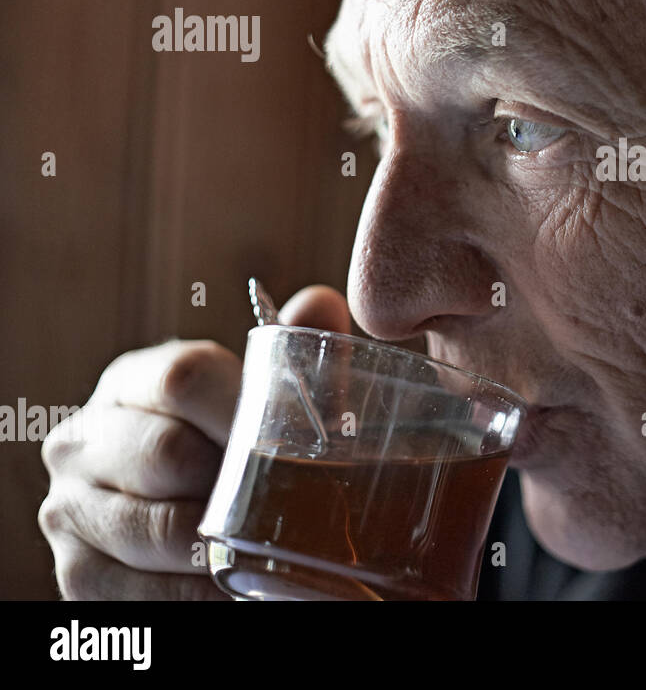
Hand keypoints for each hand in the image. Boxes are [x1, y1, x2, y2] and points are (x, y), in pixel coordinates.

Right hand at [38, 285, 350, 598]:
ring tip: (273, 547)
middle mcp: (84, 440)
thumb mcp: (259, 396)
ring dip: (224, 544)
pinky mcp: (77, 575)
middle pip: (169, 455)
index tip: (295, 436)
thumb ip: (293, 351)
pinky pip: (144, 595)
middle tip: (293, 499)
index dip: (245, 409)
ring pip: (159, 530)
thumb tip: (319, 304)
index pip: (183, 378)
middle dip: (238, 483)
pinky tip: (236, 587)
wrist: (180, 516)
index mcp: (132, 382)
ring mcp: (71, 510)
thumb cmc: (230, 444)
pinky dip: (200, 596)